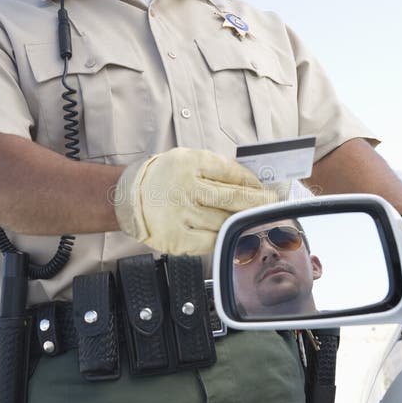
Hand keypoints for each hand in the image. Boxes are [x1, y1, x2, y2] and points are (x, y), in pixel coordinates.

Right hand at [113, 147, 282, 254]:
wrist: (128, 196)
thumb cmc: (164, 178)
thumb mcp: (187, 160)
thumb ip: (216, 169)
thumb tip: (251, 181)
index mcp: (189, 163)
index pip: (231, 172)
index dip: (253, 181)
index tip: (265, 188)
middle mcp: (184, 188)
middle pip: (233, 197)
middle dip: (258, 202)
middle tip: (273, 204)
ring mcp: (180, 215)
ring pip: (224, 222)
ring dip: (243, 222)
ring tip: (255, 221)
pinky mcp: (176, 238)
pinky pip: (210, 241)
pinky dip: (223, 238)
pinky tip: (231, 235)